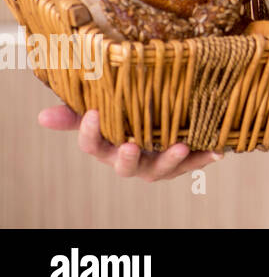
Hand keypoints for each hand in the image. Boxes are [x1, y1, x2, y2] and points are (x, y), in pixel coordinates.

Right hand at [38, 106, 223, 180]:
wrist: (168, 113)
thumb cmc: (131, 112)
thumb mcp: (107, 107)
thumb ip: (78, 111)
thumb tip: (41, 117)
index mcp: (110, 146)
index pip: (92, 146)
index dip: (89, 133)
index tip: (92, 113)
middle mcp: (133, 159)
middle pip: (126, 166)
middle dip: (128, 158)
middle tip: (131, 146)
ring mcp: (158, 163)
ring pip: (161, 169)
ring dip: (170, 160)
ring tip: (180, 146)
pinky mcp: (184, 161)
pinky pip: (195, 163)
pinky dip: (206, 157)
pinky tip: (218, 151)